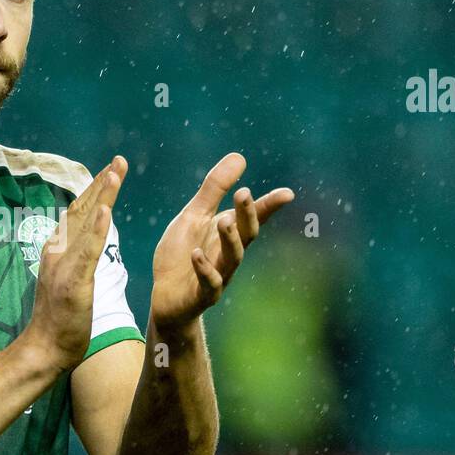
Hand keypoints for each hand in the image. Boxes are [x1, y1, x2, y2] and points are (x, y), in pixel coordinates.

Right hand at [22, 155, 126, 371]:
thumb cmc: (59, 319)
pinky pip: (87, 252)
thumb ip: (73, 258)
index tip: (110, 170)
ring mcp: (64, 265)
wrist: (45, 348)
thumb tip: (83, 240)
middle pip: (82, 209)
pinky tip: (107, 211)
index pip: (78, 213)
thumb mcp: (67, 280)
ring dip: (101, 196)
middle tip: (119, 160)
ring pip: (85, 224)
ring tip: (115, 172)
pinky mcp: (74, 282)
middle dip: (101, 183)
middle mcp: (58, 250)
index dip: (94, 190)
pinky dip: (97, 230)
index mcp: (58, 249)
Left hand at [150, 152, 292, 332]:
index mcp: (228, 233)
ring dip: (230, 240)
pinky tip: (196, 255)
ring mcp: (218, 276)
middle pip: (246, 235)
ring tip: (224, 221)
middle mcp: (229, 254)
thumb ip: (215, 189)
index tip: (287, 193)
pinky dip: (204, 270)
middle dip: (247, 215)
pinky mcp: (201, 296)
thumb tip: (240, 156)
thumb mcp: (194, 216)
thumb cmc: (183, 254)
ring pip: (232, 259)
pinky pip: (208, 284)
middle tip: (244, 193)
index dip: (269, 205)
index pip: (253, 217)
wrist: (167, 298)